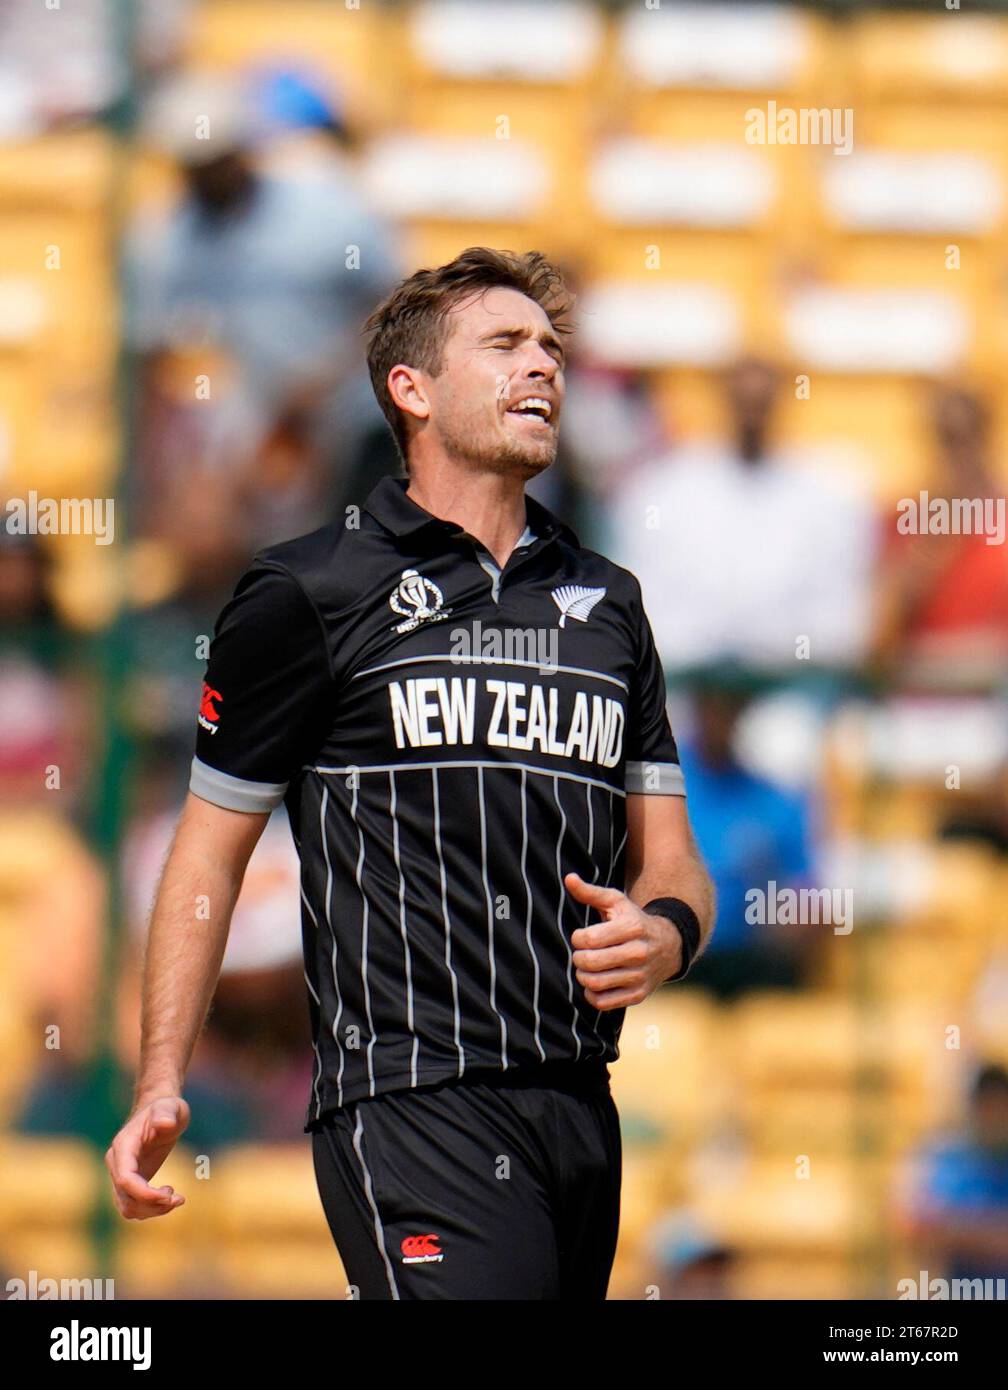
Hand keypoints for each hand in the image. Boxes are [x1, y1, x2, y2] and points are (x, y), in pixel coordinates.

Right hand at [105, 1096, 190, 1220]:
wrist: (161, 1111)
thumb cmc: (166, 1108)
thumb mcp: (170, 1107)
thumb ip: (165, 1114)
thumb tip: (164, 1124)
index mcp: (123, 1146)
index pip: (125, 1179)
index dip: (145, 1193)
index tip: (170, 1194)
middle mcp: (117, 1163)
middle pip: (126, 1198)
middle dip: (153, 1204)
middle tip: (179, 1198)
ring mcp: (121, 1175)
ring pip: (127, 1207)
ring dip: (152, 1211)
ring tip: (176, 1198)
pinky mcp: (131, 1183)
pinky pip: (133, 1205)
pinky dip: (150, 1209)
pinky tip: (169, 1197)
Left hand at [565, 872, 682, 1010]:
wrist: (668, 945)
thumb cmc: (633, 920)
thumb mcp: (616, 902)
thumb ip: (591, 892)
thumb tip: (569, 878)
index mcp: (632, 928)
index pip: (589, 939)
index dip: (577, 938)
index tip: (582, 936)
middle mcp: (638, 953)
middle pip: (589, 962)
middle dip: (578, 957)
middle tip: (581, 953)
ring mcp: (640, 976)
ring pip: (594, 983)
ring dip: (582, 976)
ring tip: (586, 967)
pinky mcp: (639, 994)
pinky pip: (603, 1002)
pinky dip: (592, 994)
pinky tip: (595, 982)